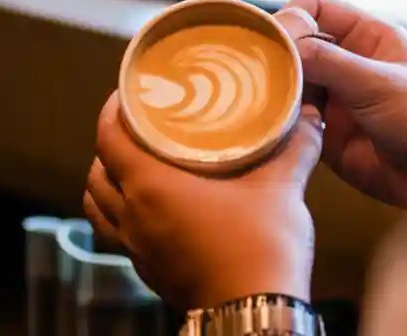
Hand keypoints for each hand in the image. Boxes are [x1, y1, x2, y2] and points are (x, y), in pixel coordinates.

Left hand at [83, 12, 325, 309]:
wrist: (257, 312)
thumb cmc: (261, 247)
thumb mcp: (283, 187)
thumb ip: (296, 146)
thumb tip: (310, 114)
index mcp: (151, 188)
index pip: (109, 139)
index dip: (111, 111)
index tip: (127, 95)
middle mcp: (134, 218)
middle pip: (96, 173)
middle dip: (109, 146)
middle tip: (138, 127)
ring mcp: (138, 250)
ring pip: (99, 208)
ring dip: (108, 183)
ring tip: (135, 166)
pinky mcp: (150, 272)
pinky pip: (119, 235)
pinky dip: (122, 215)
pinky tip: (156, 209)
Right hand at [281, 0, 406, 208]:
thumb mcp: (379, 83)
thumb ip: (331, 62)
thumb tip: (285, 44)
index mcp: (368, 37)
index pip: (318, 8)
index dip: (293, 17)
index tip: (274, 40)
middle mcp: (349, 63)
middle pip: (298, 46)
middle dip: (278, 57)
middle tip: (258, 75)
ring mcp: (337, 98)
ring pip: (290, 83)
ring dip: (276, 90)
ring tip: (262, 102)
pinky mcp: (327, 133)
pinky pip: (292, 120)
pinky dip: (279, 121)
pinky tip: (272, 127)